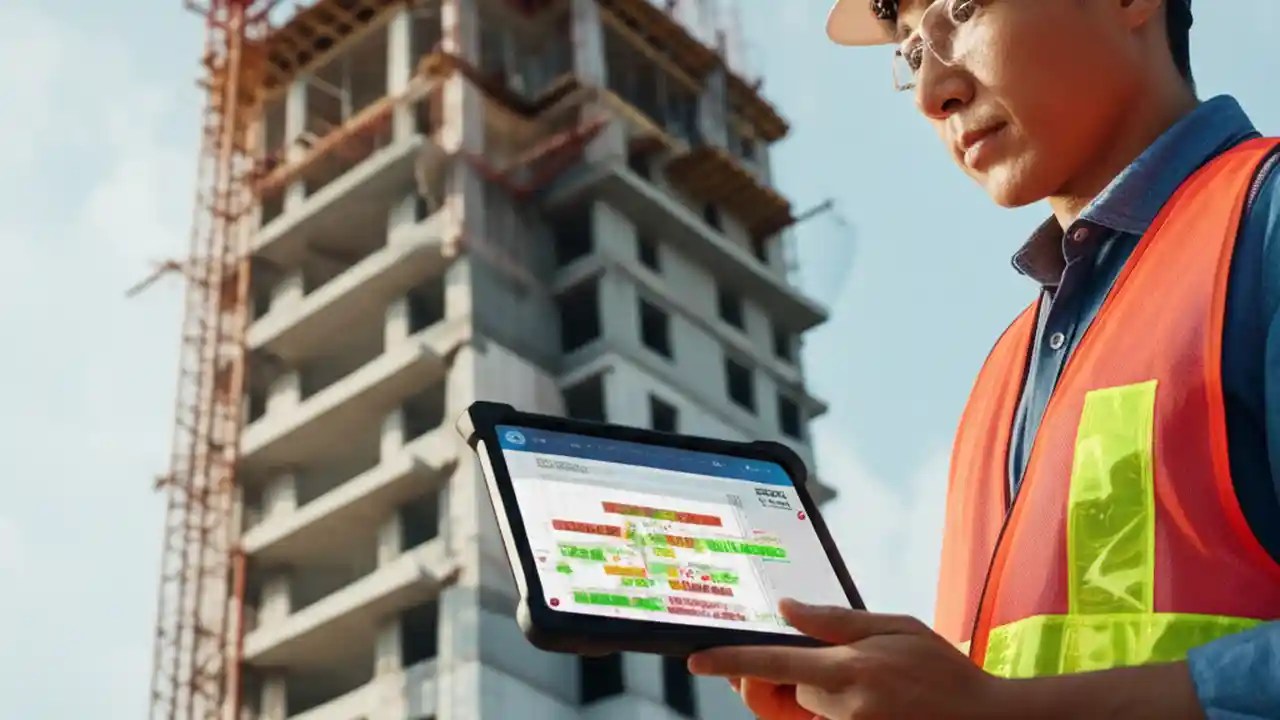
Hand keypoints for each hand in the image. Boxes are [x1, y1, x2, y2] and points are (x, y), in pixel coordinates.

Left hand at [689, 599, 1004, 719]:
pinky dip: (830, 714)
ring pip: (804, 711)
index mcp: (850, 669)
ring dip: (817, 697)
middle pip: (786, 688)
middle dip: (796, 673)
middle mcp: (844, 709)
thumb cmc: (944, 672)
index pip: (773, 662)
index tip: (696, 659)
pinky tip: (868, 704)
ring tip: (866, 687)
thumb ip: (836, 620)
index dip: (729, 661)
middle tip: (830, 662)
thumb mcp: (897, 628)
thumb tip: (786, 607)